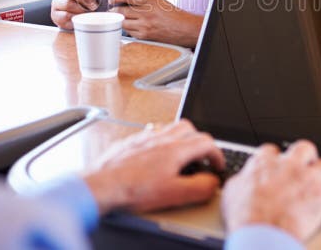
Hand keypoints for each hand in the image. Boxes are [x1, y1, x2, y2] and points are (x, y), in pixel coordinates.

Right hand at [50, 0, 98, 29]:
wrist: (79, 23)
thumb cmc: (87, 7)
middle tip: (94, 4)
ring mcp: (56, 3)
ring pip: (67, 4)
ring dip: (81, 9)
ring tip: (90, 12)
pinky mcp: (55, 16)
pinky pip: (65, 16)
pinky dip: (76, 18)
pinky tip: (81, 19)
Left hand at [84, 119, 224, 213]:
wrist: (102, 185)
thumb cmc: (133, 190)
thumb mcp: (173, 194)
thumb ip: (199, 187)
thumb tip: (212, 182)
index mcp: (174, 149)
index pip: (206, 142)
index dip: (217, 154)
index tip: (217, 165)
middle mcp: (160, 138)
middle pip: (190, 128)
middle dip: (200, 142)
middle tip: (201, 158)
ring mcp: (144, 137)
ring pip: (170, 127)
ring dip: (182, 137)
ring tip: (182, 153)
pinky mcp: (131, 142)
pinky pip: (152, 132)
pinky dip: (162, 140)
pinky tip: (157, 153)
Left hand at [108, 0, 202, 47]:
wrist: (186, 29)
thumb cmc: (175, 15)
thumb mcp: (159, 2)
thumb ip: (144, 1)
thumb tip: (127, 2)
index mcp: (151, 1)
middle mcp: (147, 14)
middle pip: (121, 11)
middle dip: (114, 10)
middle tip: (112, 10)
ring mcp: (145, 26)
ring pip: (123, 23)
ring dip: (119, 20)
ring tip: (119, 18)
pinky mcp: (145, 37)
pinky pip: (130, 33)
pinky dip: (128, 29)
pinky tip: (130, 26)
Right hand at [221, 141, 320, 241]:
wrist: (261, 233)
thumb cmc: (245, 216)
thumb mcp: (231, 194)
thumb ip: (239, 182)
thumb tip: (238, 182)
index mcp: (265, 163)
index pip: (272, 151)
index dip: (276, 158)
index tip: (277, 164)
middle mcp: (289, 166)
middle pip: (304, 149)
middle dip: (308, 156)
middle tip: (308, 165)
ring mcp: (308, 179)